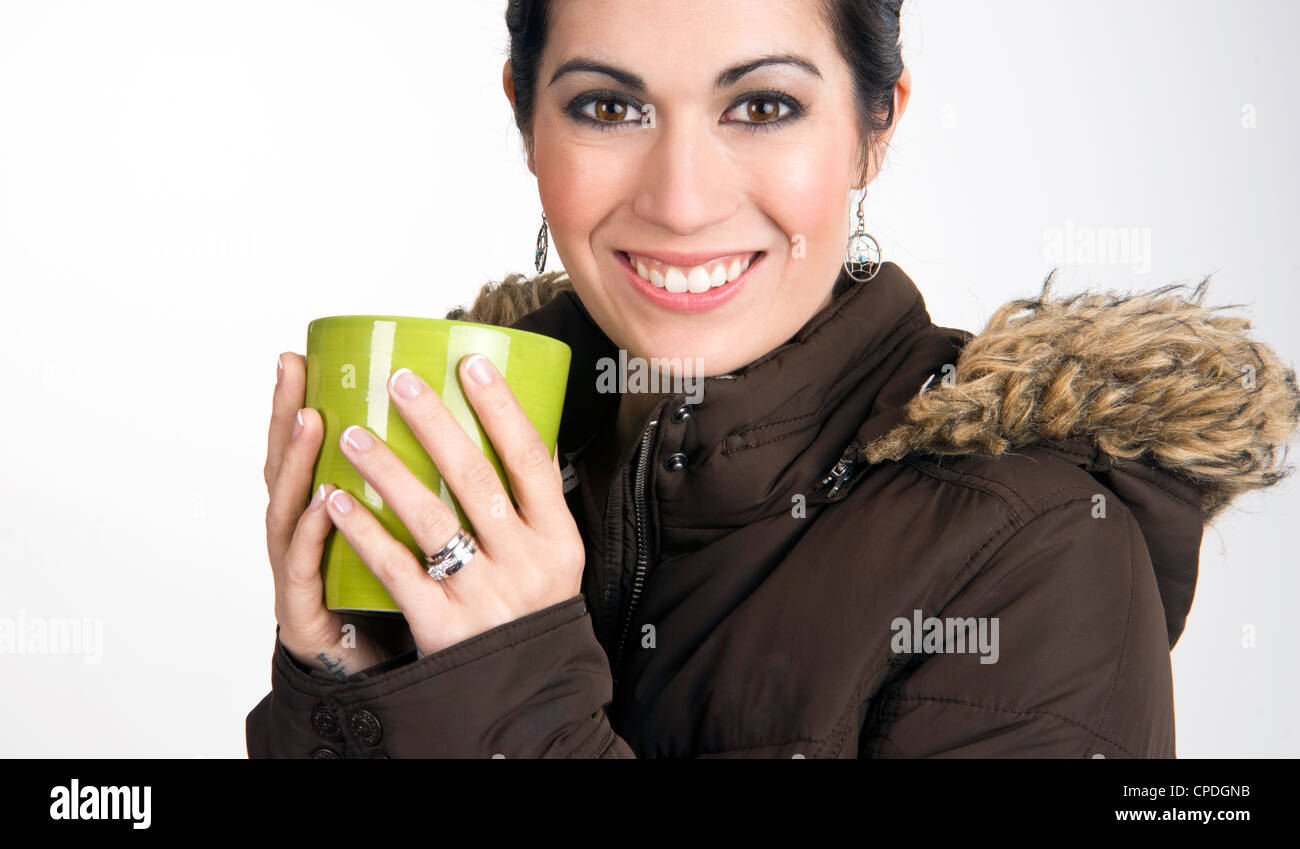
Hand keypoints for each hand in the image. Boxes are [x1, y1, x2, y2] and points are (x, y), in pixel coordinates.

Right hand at [264, 353, 415, 678]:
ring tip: (309, 420)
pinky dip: (314, 534)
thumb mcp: (397, 535)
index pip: (308, 448)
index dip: (299, 401)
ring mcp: (295, 571)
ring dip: (298, 462)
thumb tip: (466, 432)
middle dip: (286, 415)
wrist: (367, 672)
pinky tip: (325, 502)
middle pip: (284, 466)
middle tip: (292, 370)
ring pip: (288, 509)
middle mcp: (303, 534)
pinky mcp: (302, 609)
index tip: (302, 353)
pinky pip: (307, 568)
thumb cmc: (388, 596)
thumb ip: (412, 491)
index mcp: (325, 511)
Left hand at [320, 354, 585, 657]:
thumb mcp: (554, 560)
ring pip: (430, 520)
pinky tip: (337, 502)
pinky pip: (398, 570)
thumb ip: (534, 507)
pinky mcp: (444, 626)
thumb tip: (516, 430)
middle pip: (476, 478)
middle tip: (399, 382)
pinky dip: (364, 532)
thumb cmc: (531, 614)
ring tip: (352, 436)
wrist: (527, 695)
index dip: (501, 408)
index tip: (469, 364)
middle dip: (433, 424)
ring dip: (386, 471)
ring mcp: (485, 595)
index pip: (530, 459)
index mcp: (557, 539)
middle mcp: (526, 563)